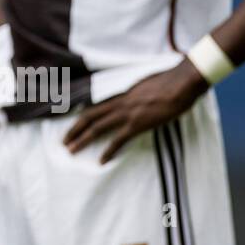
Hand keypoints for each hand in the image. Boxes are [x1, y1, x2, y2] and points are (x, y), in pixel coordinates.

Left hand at [64, 60, 207, 163]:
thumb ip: (137, 95)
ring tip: (71, 151)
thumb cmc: (169, 83)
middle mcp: (120, 103)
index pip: (95, 106)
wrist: (181, 83)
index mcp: (121, 94)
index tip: (72, 125)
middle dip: (74, 130)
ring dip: (82, 140)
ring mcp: (127, 113)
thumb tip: (136, 100)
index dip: (82, 117)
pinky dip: (108, 151)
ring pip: (97, 128)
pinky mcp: (138, 124)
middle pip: (89, 117)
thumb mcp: (146, 87)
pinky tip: (101, 161)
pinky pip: (118, 140)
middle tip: (63, 142)